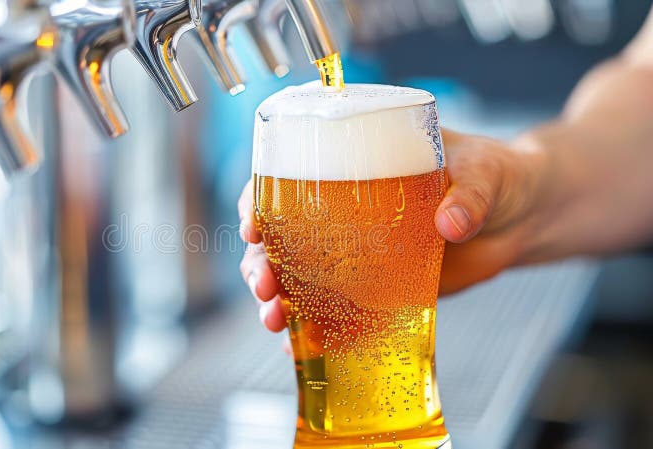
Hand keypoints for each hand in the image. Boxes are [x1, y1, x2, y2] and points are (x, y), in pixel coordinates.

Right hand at [239, 129, 545, 331]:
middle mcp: (347, 211)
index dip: (260, 200)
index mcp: (358, 165)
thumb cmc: (499, 174)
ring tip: (275, 321)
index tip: (251, 224)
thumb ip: (471, 192)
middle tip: (264, 284)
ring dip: (279, 299)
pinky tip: (300, 345)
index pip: (291, 177)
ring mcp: (360, 253)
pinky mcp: (380, 288)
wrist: (526, 217)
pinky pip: (339, 309)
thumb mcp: (486, 170)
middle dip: (261, 262)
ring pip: (300, 277)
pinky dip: (316, 329)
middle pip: (282, 236)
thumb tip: (450, 223)